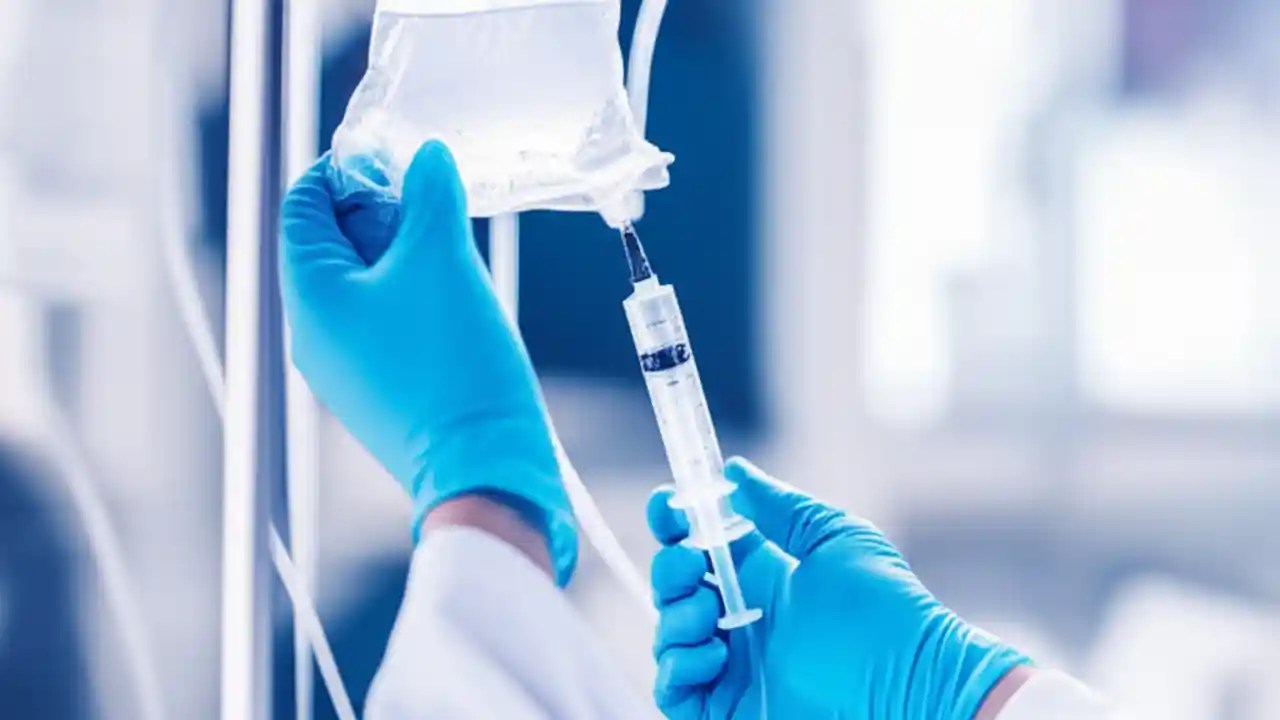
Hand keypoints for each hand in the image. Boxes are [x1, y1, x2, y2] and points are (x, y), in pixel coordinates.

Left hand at [279, 141, 576, 584]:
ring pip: (362, 283)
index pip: (303, 204)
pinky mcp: (379, 390)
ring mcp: (345, 367)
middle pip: (331, 242)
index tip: (393, 156)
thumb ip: (431, 194)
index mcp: (311, 295)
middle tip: (432, 197)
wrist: (486, 466)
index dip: (343, 169)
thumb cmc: (455, 366)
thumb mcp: (444, 259)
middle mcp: (313, 333)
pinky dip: (413, 293)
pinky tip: (455, 294)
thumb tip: (426, 157)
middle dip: (380, 209)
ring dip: (403, 251)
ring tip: (451, 245)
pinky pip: (383, 321)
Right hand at [649, 457, 1028, 718]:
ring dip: (675, 618)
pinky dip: (680, 669)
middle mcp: (741, 618)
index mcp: (761, 575)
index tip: (666, 505)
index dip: (674, 522)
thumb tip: (735, 471)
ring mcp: (733, 666)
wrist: (912, 683)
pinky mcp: (729, 709)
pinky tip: (716, 656)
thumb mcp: (835, 539)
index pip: (698, 543)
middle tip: (694, 563)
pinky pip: (674, 691)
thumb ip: (781, 505)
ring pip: (667, 638)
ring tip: (710, 615)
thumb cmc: (887, 611)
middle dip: (670, 568)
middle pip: (674, 588)